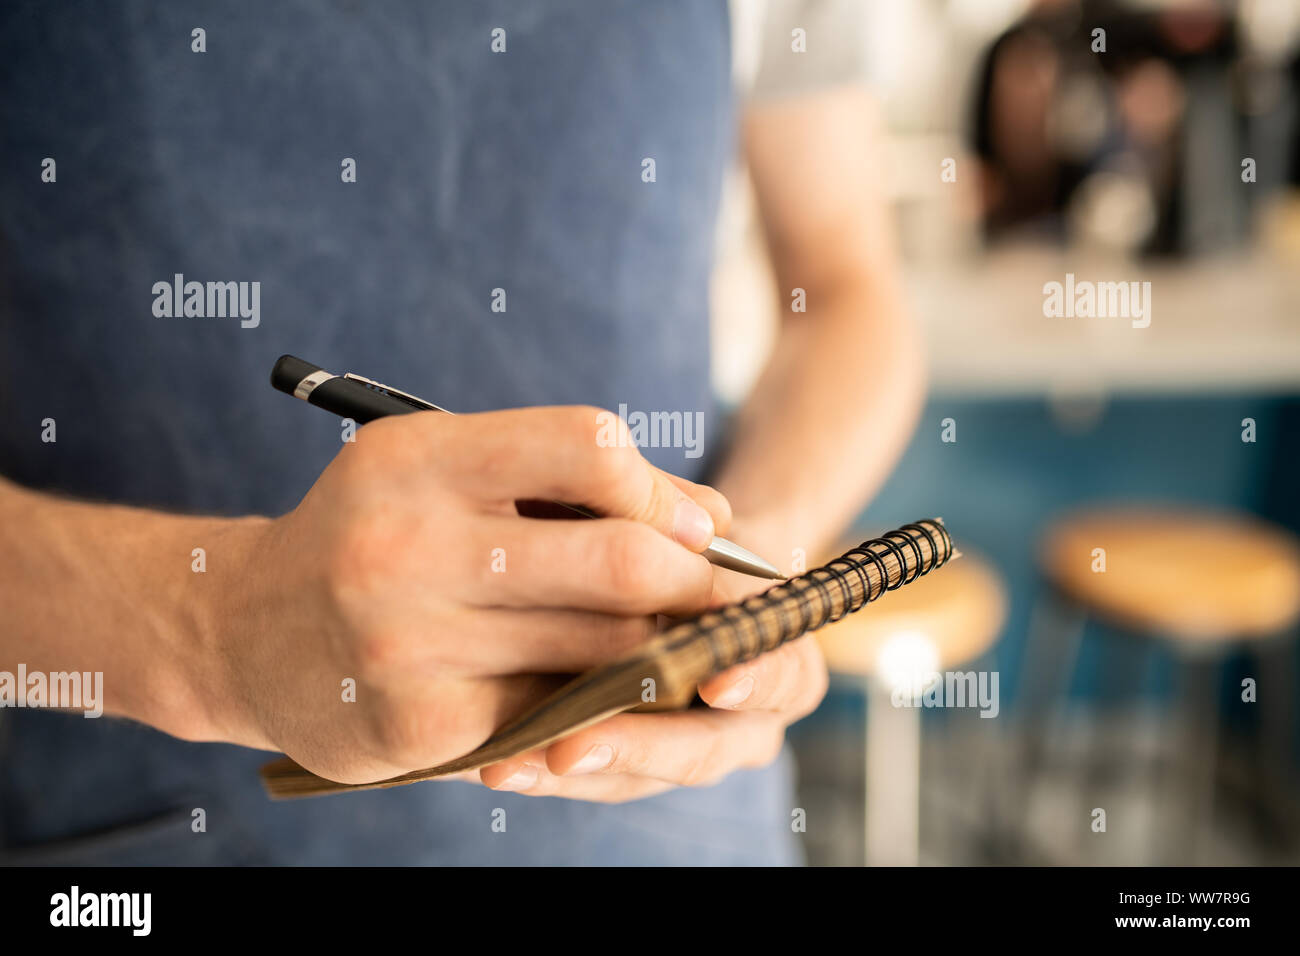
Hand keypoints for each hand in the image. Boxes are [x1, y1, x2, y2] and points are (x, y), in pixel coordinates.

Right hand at [195, 407, 730, 784]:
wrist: (246, 631)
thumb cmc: (375, 534)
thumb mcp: (444, 472)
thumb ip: (567, 480)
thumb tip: (713, 518)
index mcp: (417, 458)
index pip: (588, 446)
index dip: (659, 486)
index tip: (693, 524)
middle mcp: (405, 545)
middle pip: (618, 558)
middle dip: (697, 581)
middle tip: (730, 596)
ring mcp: (408, 641)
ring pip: (603, 646)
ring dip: (658, 645)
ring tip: (678, 638)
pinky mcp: (420, 725)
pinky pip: (556, 709)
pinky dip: (595, 700)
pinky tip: (605, 691)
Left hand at [477, 530, 828, 801]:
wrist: (685, 575)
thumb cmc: (698, 544)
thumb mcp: (709, 528)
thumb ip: (707, 530)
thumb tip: (702, 521)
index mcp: (785, 666)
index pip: (780, 679)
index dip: (752, 680)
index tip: (715, 680)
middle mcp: (745, 726)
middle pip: (701, 751)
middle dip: (634, 748)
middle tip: (572, 746)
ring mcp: (685, 752)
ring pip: (635, 779)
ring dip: (569, 773)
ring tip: (509, 765)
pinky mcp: (626, 767)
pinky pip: (588, 778)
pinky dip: (541, 770)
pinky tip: (495, 764)